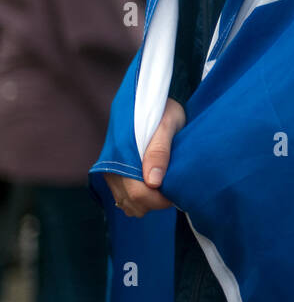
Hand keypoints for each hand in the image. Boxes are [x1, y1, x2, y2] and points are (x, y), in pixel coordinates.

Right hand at [105, 99, 185, 216]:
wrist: (150, 97)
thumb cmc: (164, 109)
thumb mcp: (168, 124)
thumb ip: (160, 151)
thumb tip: (153, 183)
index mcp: (123, 153)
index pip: (139, 194)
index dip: (160, 200)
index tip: (175, 192)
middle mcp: (111, 165)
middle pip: (132, 203)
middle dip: (155, 202)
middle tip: (171, 187)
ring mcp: (110, 170)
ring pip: (126, 204)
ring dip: (146, 202)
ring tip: (162, 186)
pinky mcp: (112, 172)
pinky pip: (122, 198)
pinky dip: (137, 199)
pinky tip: (151, 186)